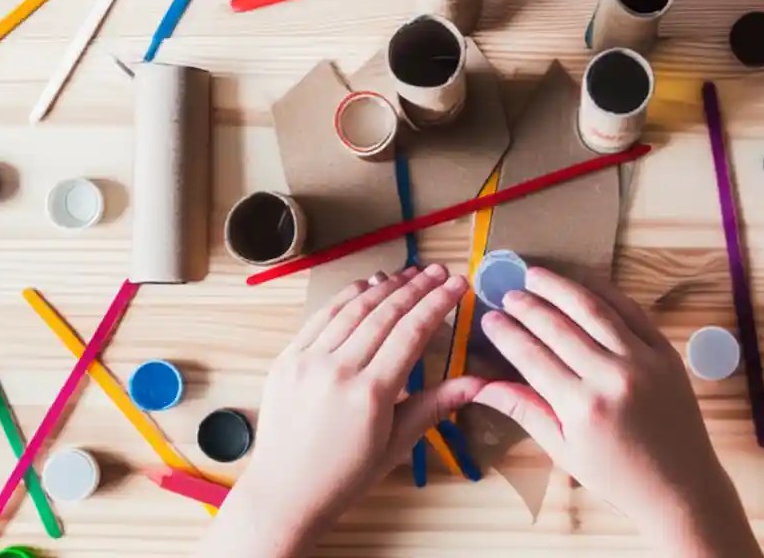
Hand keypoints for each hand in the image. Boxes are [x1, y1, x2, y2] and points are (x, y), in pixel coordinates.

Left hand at [197, 265, 486, 557]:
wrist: (284, 493)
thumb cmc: (345, 476)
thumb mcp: (396, 445)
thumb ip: (434, 405)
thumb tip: (478, 383)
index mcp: (371, 394)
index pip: (412, 332)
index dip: (438, 303)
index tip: (457, 284)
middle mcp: (338, 370)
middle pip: (385, 313)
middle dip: (417, 286)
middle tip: (439, 271)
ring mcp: (308, 361)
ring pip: (353, 308)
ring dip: (385, 285)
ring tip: (410, 272)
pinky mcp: (287, 358)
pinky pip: (322, 317)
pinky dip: (347, 297)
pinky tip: (368, 286)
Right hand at [471, 268, 761, 557]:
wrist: (681, 488)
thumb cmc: (617, 477)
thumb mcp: (563, 451)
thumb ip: (524, 410)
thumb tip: (479, 386)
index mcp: (581, 408)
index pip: (532, 356)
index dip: (506, 333)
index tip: (489, 318)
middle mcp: (611, 377)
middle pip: (558, 327)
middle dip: (527, 306)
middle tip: (507, 292)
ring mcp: (642, 360)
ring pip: (593, 309)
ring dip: (560, 287)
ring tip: (535, 274)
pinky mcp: (665, 352)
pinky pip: (631, 311)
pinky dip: (604, 292)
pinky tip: (582, 283)